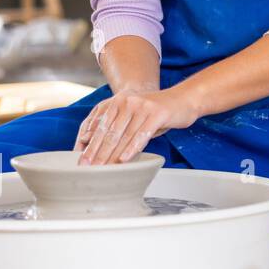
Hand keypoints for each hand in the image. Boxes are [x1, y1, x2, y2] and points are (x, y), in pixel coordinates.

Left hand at [74, 87, 200, 165]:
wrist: (184, 99)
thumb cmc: (159, 112)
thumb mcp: (136, 115)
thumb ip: (120, 127)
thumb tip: (100, 148)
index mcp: (119, 102)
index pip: (101, 128)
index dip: (91, 146)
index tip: (83, 162)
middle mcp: (128, 102)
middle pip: (110, 133)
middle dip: (98, 153)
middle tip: (89, 169)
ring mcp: (142, 107)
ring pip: (124, 136)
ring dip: (112, 155)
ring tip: (104, 169)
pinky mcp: (157, 114)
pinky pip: (141, 135)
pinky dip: (132, 149)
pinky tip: (124, 159)